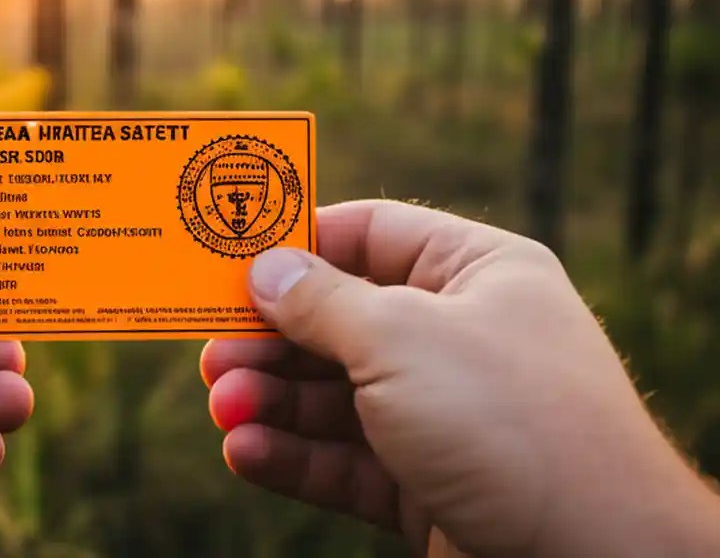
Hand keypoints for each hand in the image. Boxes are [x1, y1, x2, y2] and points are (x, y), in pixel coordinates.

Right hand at [202, 200, 719, 556]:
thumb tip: (265, 268)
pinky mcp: (425, 484)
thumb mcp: (401, 338)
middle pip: (339, 322)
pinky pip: (344, 459)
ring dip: (271, 401)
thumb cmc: (508, 420)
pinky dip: (293, 455)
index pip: (371, 235)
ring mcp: (441, 415)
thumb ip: (322, 302)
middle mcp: (457, 338)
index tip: (229, 263)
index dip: (299, 244)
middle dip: (271, 340)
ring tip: (222, 408)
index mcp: (474, 274)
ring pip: (334, 396)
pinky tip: (246, 453)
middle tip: (210, 356)